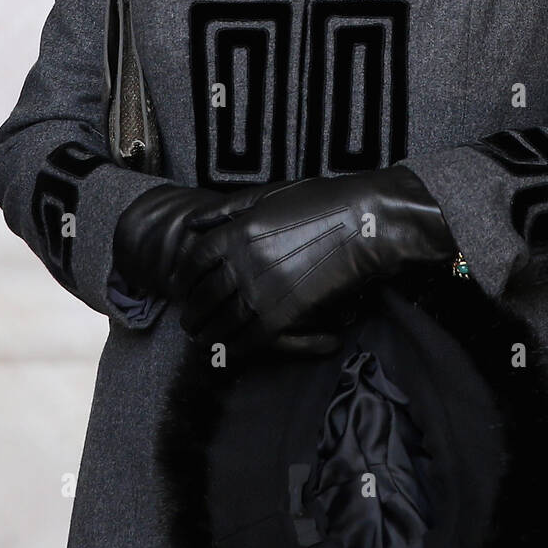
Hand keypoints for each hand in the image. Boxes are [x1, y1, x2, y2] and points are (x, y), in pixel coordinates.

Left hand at [172, 165, 455, 355]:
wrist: (363, 224)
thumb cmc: (322, 202)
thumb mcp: (270, 194)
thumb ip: (227, 209)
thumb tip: (192, 223)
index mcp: (237, 230)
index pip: (195, 260)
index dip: (185, 278)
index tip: (184, 288)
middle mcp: (242, 260)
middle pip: (204, 295)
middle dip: (193, 313)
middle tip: (190, 322)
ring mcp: (261, 289)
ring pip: (222, 322)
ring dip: (209, 336)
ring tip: (203, 342)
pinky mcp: (284, 313)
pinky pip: (249, 339)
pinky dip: (235, 349)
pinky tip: (230, 353)